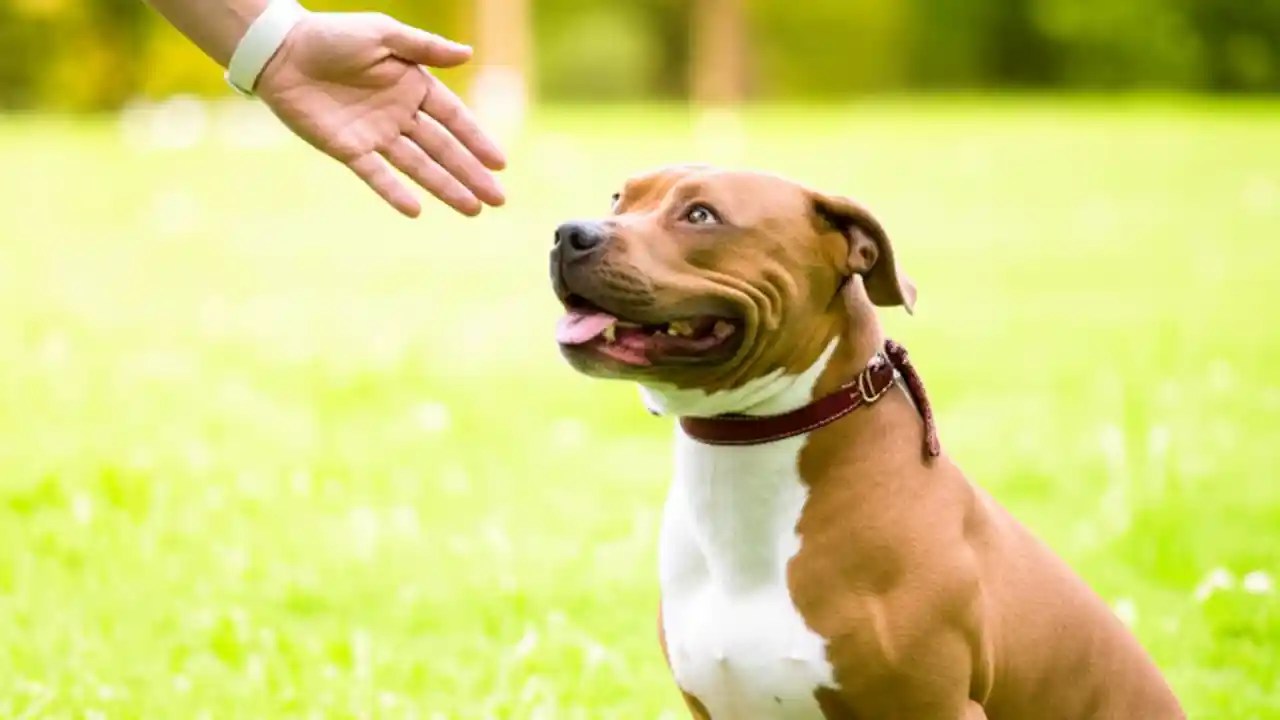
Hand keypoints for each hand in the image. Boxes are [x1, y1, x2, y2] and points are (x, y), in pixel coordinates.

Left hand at [255, 12, 505, 216]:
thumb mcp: (383, 33)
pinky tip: (416, 209)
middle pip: (443, 149)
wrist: (281, 51)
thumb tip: (469, 54)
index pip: (454, 118)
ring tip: (472, 209)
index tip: (500, 163)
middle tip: (497, 199)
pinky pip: (376, 174)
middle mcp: (399, 114)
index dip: (477, 140)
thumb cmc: (332, 35)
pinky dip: (395, 192)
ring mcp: (376, 134)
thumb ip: (425, 48)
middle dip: (471, 173)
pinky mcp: (349, 149)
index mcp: (413, 85)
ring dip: (445, 188)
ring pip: (418, 166)